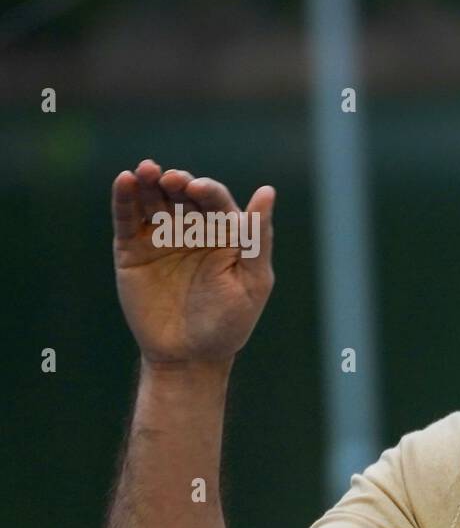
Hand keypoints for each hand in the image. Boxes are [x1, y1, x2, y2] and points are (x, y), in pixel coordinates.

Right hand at [111, 159, 275, 366]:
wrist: (190, 356)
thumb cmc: (229, 322)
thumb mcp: (253, 281)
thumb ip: (257, 237)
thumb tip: (267, 191)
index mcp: (225, 233)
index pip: (216, 201)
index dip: (207, 191)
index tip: (197, 189)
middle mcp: (193, 229)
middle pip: (183, 194)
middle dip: (177, 182)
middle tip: (171, 179)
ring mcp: (162, 237)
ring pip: (154, 200)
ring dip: (149, 182)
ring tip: (145, 171)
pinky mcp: (133, 249)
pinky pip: (127, 219)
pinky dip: (124, 198)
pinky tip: (125, 180)